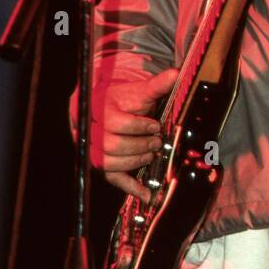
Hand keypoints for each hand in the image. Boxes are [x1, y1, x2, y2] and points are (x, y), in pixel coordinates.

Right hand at [84, 68, 179, 200]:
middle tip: (157, 142)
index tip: (155, 126)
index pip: (114, 122)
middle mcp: (91, 129)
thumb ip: (157, 84)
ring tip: (151, 154)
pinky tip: (147, 193)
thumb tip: (176, 74)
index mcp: (99, 108)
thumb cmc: (125, 99)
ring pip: (108, 162)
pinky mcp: (101, 164)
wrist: (106, 106)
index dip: (138, 126)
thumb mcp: (140, 90)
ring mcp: (93, 148)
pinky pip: (112, 178)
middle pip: (110, 145)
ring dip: (135, 161)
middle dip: (138, 145)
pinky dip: (130, 187)